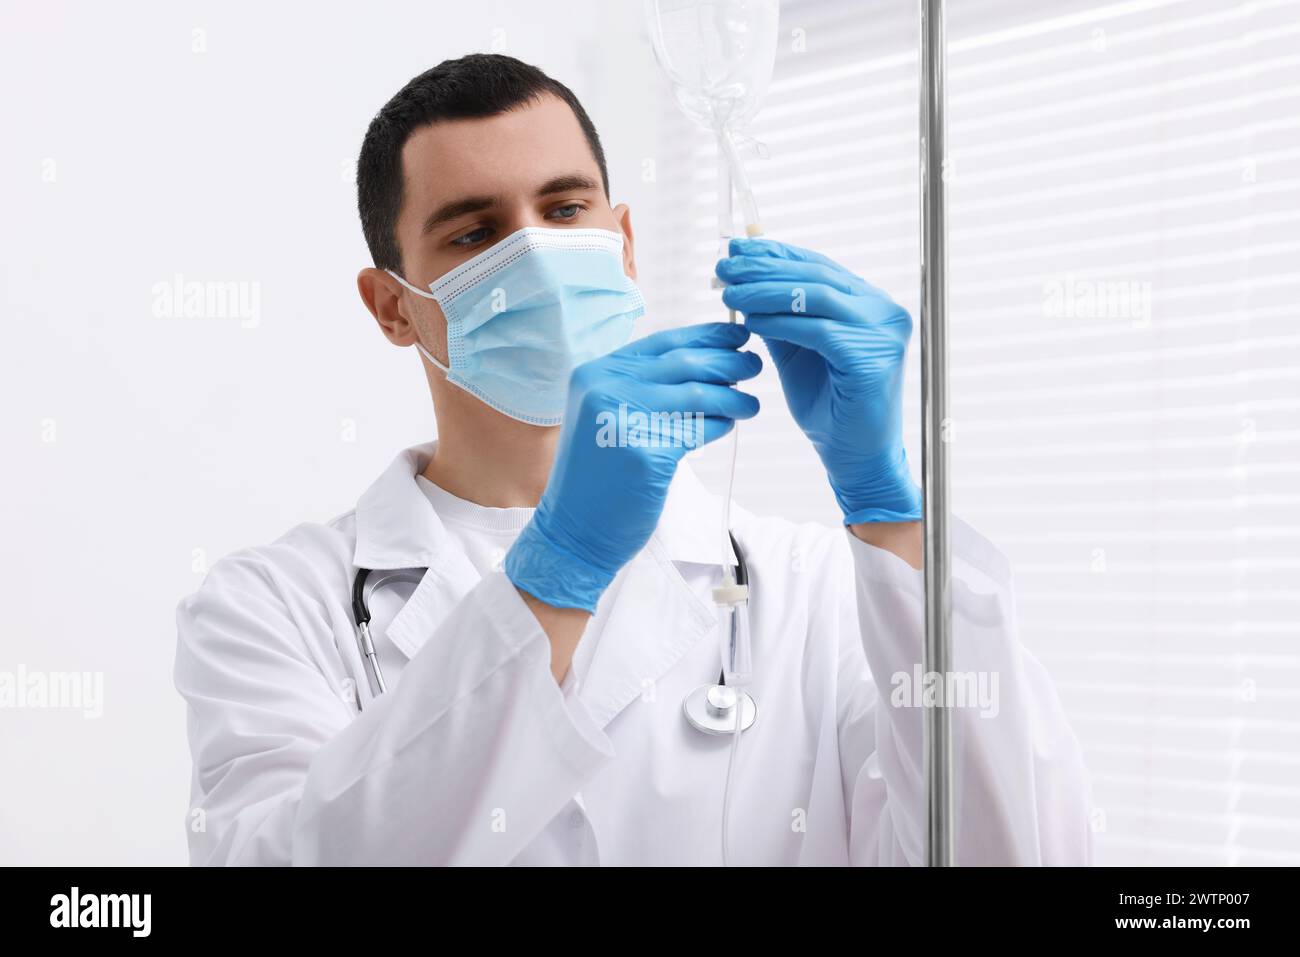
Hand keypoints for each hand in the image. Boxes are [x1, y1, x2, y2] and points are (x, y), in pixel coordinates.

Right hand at [505, 323, 761, 612]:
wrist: (574, 530)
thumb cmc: (597, 475)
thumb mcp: (605, 415)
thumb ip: (641, 387)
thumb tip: (704, 362)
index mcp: (596, 374)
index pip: (663, 342)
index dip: (705, 336)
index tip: (737, 336)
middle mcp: (606, 389)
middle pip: (684, 362)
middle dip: (727, 362)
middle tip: (753, 366)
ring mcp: (624, 419)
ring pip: (697, 394)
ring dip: (733, 397)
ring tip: (750, 403)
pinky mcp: (646, 453)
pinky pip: (698, 430)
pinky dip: (720, 426)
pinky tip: (728, 427)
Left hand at [717, 237, 920, 523]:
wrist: (854, 456)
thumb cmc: (828, 406)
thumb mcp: (795, 351)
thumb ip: (778, 314)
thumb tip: (744, 274)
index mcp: (869, 303)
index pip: (818, 266)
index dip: (775, 254)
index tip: (736, 249)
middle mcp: (883, 311)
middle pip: (815, 275)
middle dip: (764, 268)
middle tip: (724, 268)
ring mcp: (884, 332)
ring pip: (815, 296)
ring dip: (766, 292)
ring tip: (729, 294)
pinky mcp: (874, 357)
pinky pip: (818, 331)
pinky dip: (781, 323)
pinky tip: (751, 323)